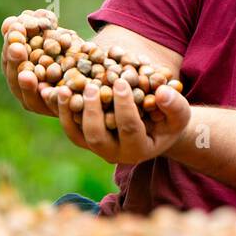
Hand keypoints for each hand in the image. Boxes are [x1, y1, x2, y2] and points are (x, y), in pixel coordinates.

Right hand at [0, 8, 58, 117]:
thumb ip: (36, 21)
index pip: (9, 58)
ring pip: (30, 98)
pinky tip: (57, 90)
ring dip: (27, 86)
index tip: (14, 28)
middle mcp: (25, 90)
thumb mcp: (51, 28)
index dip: (10, 43)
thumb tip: (17, 20)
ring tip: (26, 74)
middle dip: (15, 62)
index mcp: (17, 69)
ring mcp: (41, 105)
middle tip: (17, 47)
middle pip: (15, 79)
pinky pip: (56, 108)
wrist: (94, 65)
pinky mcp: (60, 113)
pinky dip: (56, 100)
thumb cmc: (66, 43)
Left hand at [45, 75, 190, 164]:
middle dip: (92, 112)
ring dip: (67, 112)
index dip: (124, 105)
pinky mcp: (84, 136)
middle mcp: (114, 153)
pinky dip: (61, 109)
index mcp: (138, 149)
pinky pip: (68, 126)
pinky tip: (56, 88)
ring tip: (65, 88)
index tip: (121, 81)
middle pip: (97, 137)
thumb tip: (162, 92)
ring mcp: (96, 147)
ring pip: (76, 134)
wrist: (155, 127)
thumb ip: (174, 105)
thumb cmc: (170, 118)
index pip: (129, 128)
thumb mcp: (179, 113)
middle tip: (92, 86)